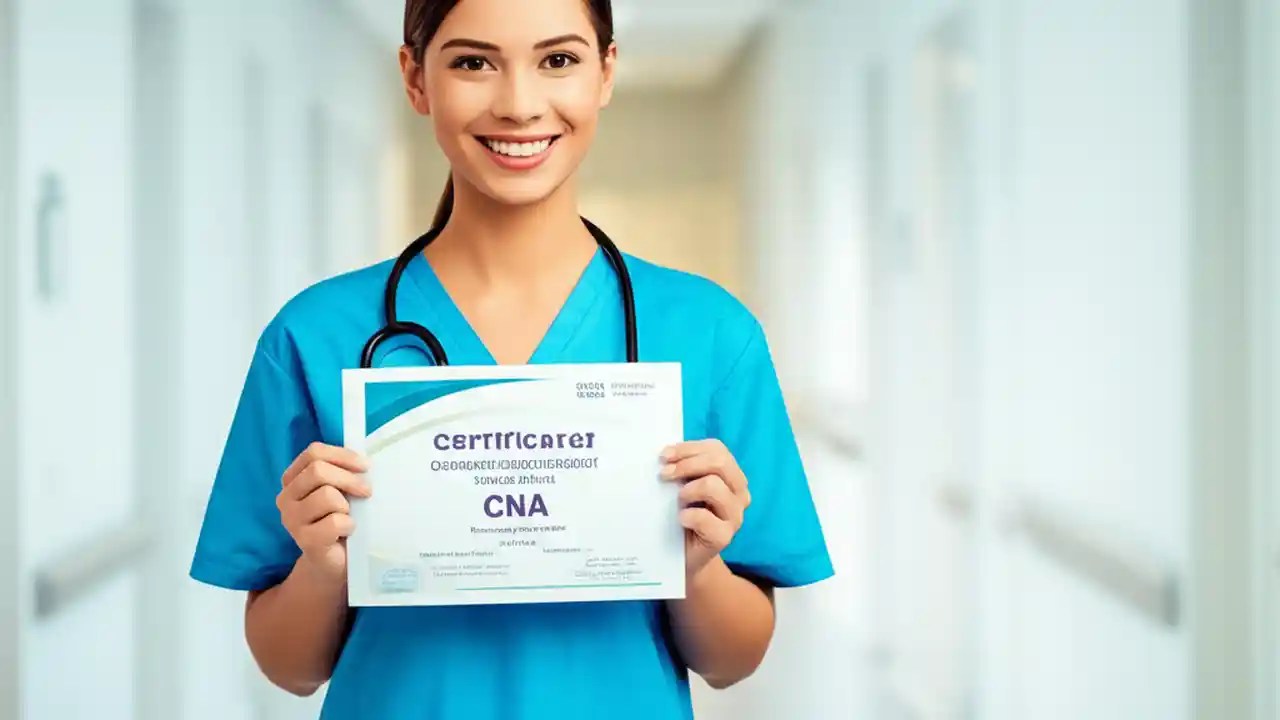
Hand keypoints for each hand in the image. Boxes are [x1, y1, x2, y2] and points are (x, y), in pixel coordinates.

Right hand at [276, 442, 371, 584]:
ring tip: (348, 516)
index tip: (365, 466)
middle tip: (366, 491)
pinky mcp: (305, 540)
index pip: (313, 453)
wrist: (334, 562)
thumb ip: (344, 473)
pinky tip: (346, 532)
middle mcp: (286, 497)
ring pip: (326, 495)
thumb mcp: (340, 491)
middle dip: (349, 479)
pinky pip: (334, 522)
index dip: (342, 455)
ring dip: (347, 506)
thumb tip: (365, 460)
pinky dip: (348, 525)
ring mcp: (292, 520)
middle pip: (318, 471)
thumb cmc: (339, 520)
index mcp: (293, 479)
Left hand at [661, 440, 750, 578]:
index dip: (688, 448)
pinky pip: (704, 517)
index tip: (664, 456)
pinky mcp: (724, 536)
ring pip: (713, 485)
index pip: (717, 449)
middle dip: (687, 464)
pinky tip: (681, 520)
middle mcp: (739, 494)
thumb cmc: (685, 516)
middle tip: (664, 474)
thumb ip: (684, 469)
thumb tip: (665, 454)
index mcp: (732, 476)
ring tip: (677, 501)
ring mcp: (735, 516)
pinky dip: (687, 515)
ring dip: (688, 489)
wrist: (687, 558)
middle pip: (719, 462)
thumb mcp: (685, 486)